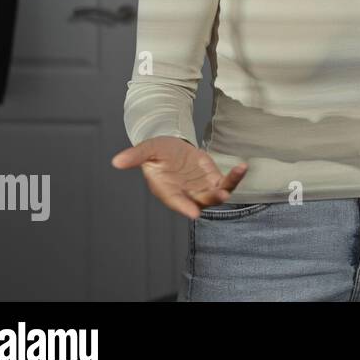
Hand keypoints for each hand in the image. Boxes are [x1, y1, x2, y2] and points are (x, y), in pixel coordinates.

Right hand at [111, 137, 248, 219]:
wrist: (171, 147)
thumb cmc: (157, 151)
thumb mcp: (147, 149)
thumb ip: (136, 156)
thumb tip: (116, 161)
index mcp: (167, 190)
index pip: (176, 201)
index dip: (184, 207)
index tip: (194, 212)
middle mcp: (186, 194)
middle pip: (201, 201)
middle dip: (211, 198)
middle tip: (221, 193)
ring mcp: (201, 189)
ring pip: (217, 195)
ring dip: (227, 188)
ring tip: (237, 173)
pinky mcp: (213, 180)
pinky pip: (227, 183)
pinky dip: (235, 177)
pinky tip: (242, 167)